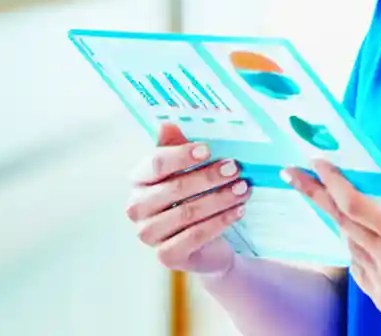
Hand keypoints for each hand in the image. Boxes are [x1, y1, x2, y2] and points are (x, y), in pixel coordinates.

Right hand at [124, 123, 251, 275]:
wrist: (210, 242)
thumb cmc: (197, 196)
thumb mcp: (191, 168)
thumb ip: (178, 146)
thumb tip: (166, 123)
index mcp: (138, 180)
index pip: (155, 164)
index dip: (182, 155)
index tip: (208, 149)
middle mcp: (136, 207)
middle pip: (174, 188)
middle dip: (209, 177)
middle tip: (236, 168)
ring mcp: (148, 234)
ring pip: (187, 213)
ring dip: (220, 199)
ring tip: (244, 188)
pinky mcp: (166, 256)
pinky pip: (196, 236)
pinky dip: (220, 221)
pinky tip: (239, 210)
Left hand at [283, 161, 380, 334]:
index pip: (355, 205)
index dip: (332, 182)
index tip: (316, 163)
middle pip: (341, 222)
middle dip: (316, 195)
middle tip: (295, 175)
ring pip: (349, 246)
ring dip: (340, 222)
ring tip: (335, 202)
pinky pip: (359, 269)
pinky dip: (356, 249)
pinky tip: (364, 239)